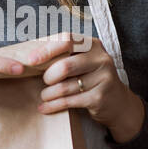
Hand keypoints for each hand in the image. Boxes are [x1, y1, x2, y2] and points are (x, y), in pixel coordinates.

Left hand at [25, 32, 145, 142]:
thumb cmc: (91, 79)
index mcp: (93, 45)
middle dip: (48, 77)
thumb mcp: (82, 62)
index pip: (67, 40)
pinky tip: (44, 108)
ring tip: (44, 96)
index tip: (30, 60)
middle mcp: (101, 59)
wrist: (117, 103)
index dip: (46, 50)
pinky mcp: (100, 97)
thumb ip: (63, 56)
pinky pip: (69, 101)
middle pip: (65, 66)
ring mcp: (103, 79)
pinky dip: (53, 105)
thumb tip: (30, 56)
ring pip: (65, 87)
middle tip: (44, 82)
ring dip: (48, 94)